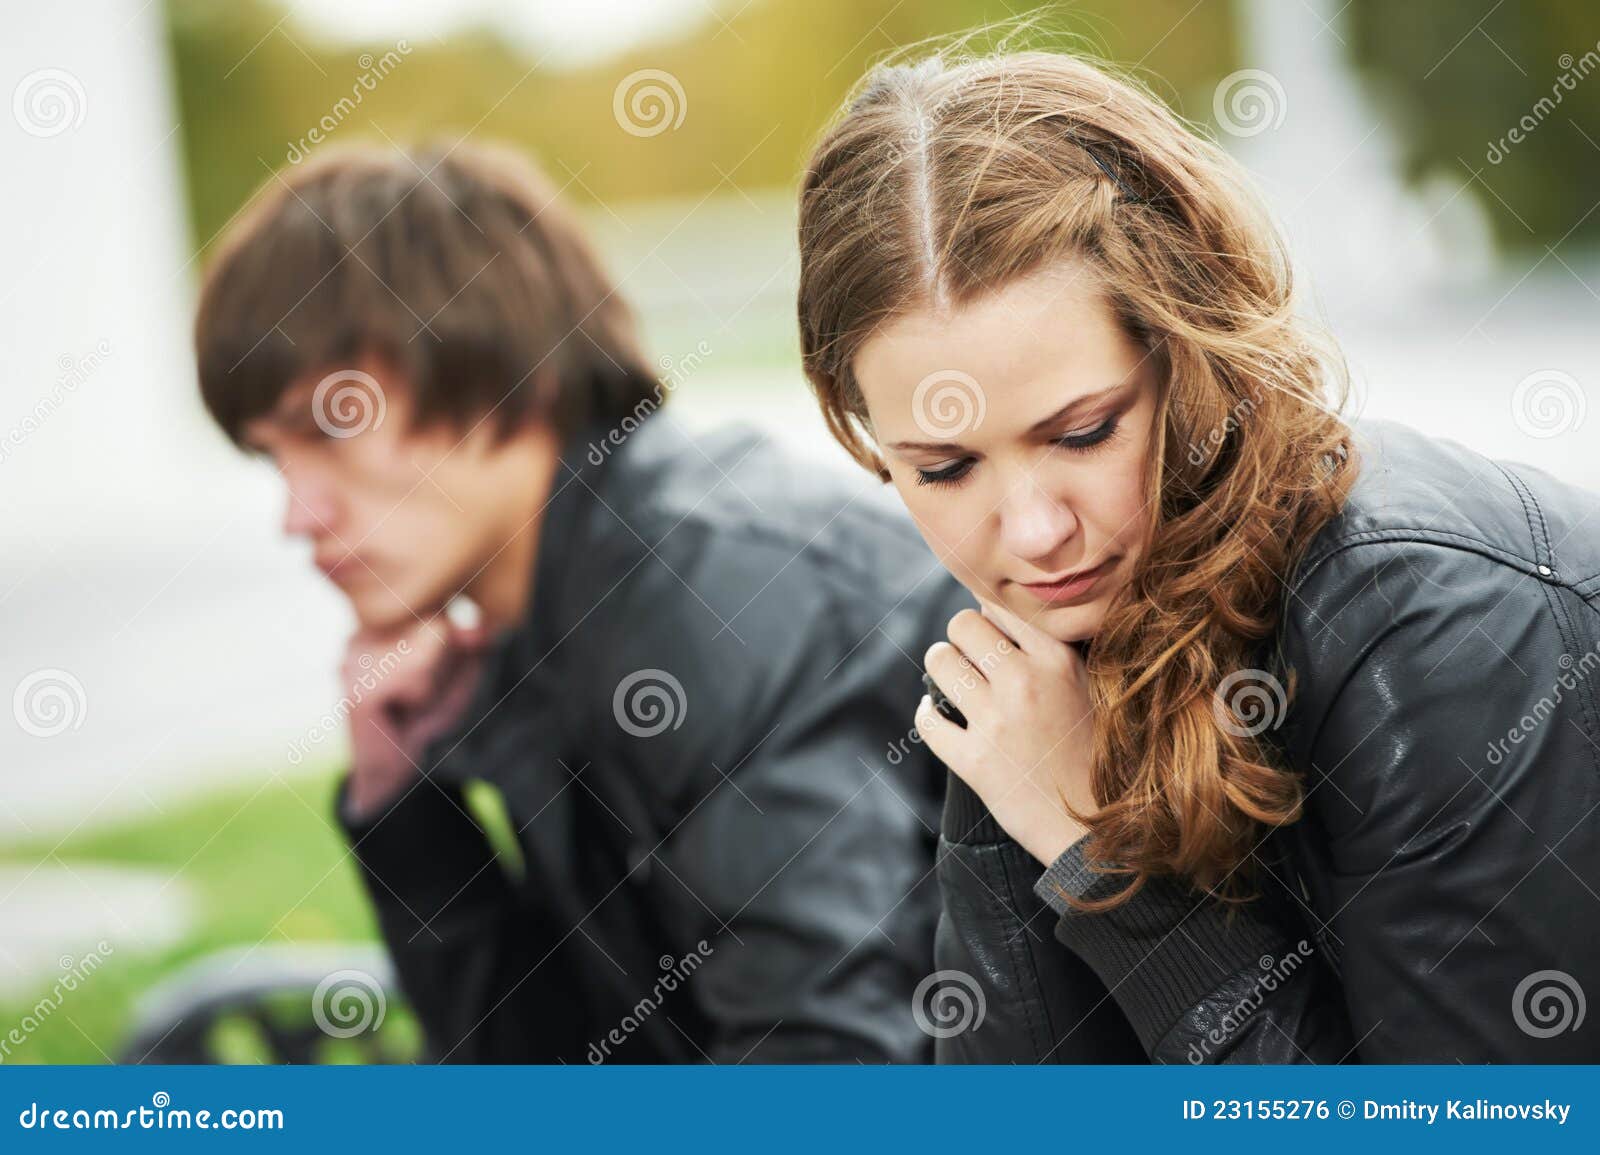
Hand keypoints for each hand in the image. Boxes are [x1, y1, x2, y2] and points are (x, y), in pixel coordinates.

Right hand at [343, 614, 490, 817]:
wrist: (394, 771)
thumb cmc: (426, 717)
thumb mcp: (458, 672)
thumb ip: (470, 643)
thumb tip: (478, 628)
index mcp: (379, 623)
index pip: (436, 608)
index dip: (450, 643)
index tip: (430, 674)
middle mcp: (360, 634)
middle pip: (435, 624)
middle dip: (442, 663)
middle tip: (420, 694)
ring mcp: (353, 659)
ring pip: (427, 648)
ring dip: (432, 683)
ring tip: (412, 703)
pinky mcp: (357, 689)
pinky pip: (415, 677)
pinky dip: (421, 698)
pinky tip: (402, 713)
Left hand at [916, 600, 1096, 865]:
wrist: (1098, 831)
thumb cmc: (1101, 760)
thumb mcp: (1096, 692)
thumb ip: (1059, 657)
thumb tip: (1017, 622)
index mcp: (1058, 660)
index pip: (1003, 607)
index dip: (992, 616)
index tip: (993, 631)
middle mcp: (1024, 682)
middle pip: (963, 624)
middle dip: (962, 638)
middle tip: (970, 656)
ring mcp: (996, 721)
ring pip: (939, 661)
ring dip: (941, 668)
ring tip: (953, 681)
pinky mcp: (974, 761)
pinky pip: (927, 720)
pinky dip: (928, 715)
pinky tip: (938, 716)